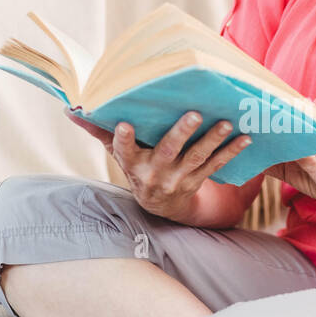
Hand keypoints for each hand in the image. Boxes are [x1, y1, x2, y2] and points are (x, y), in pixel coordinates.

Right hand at [67, 108, 250, 221]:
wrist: (159, 206)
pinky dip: (231, 152)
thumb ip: (99, 129)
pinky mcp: (197, 182)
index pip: (123, 150)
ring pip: (196, 158)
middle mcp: (154, 173)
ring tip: (227, 123)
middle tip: (194, 114)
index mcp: (131, 163)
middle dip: (180, 133)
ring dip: (213, 140)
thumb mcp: (117, 152)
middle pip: (167, 151)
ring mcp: (178, 179)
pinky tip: (245, 138)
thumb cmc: (136, 166)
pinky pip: (216, 166)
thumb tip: (70, 110)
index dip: (124, 139)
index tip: (125, 125)